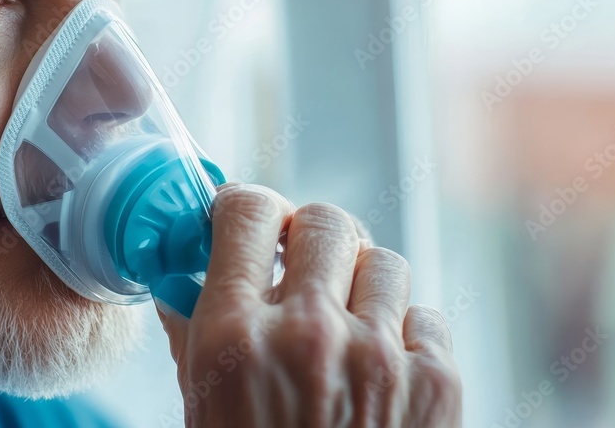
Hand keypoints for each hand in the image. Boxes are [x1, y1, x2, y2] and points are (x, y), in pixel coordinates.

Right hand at [157, 184, 460, 426]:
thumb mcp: (199, 407)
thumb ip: (191, 329)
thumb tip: (178, 274)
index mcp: (235, 336)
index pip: (248, 211)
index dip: (244, 207)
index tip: (244, 220)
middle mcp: (310, 333)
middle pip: (325, 220)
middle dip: (308, 238)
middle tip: (299, 267)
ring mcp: (380, 356)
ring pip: (383, 260)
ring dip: (359, 283)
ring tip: (344, 322)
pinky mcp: (436, 382)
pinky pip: (425, 315)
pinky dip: (404, 332)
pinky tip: (380, 366)